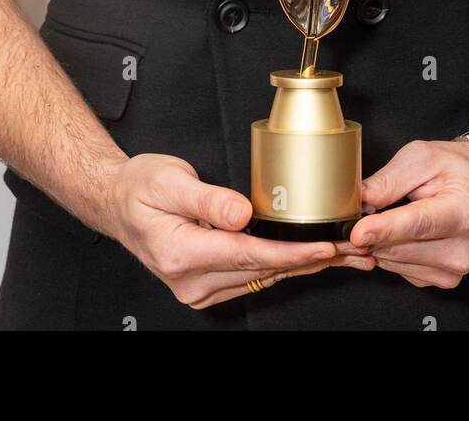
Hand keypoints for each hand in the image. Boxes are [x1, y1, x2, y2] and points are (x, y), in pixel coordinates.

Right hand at [109, 153, 375, 308]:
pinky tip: (307, 257)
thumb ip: (206, 198)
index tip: (324, 246)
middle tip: (350, 249)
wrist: (117, 203)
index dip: (290, 251)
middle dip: (309, 258)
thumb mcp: (168, 180)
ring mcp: (198, 288)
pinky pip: (252, 278)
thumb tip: (242, 212)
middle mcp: (190, 280)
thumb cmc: (139, 187)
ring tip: (341, 254)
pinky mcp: (206, 286)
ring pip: (261, 278)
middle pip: (262, 270)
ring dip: (301, 265)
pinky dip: (282, 266)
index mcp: (181, 253)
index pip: (248, 254)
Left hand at [340, 138, 468, 287]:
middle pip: (401, 248)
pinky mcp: (443, 279)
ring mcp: (454, 269)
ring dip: (377, 243)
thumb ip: (390, 180)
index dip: (384, 230)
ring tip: (382, 219)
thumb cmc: (456, 170)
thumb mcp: (423, 156)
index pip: (418, 224)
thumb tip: (361, 201)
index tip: (357, 233)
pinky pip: (401, 270)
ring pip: (395, 262)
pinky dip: (389, 253)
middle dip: (369, 233)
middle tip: (355, 215)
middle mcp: (463, 248)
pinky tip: (397, 233)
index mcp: (464, 212)